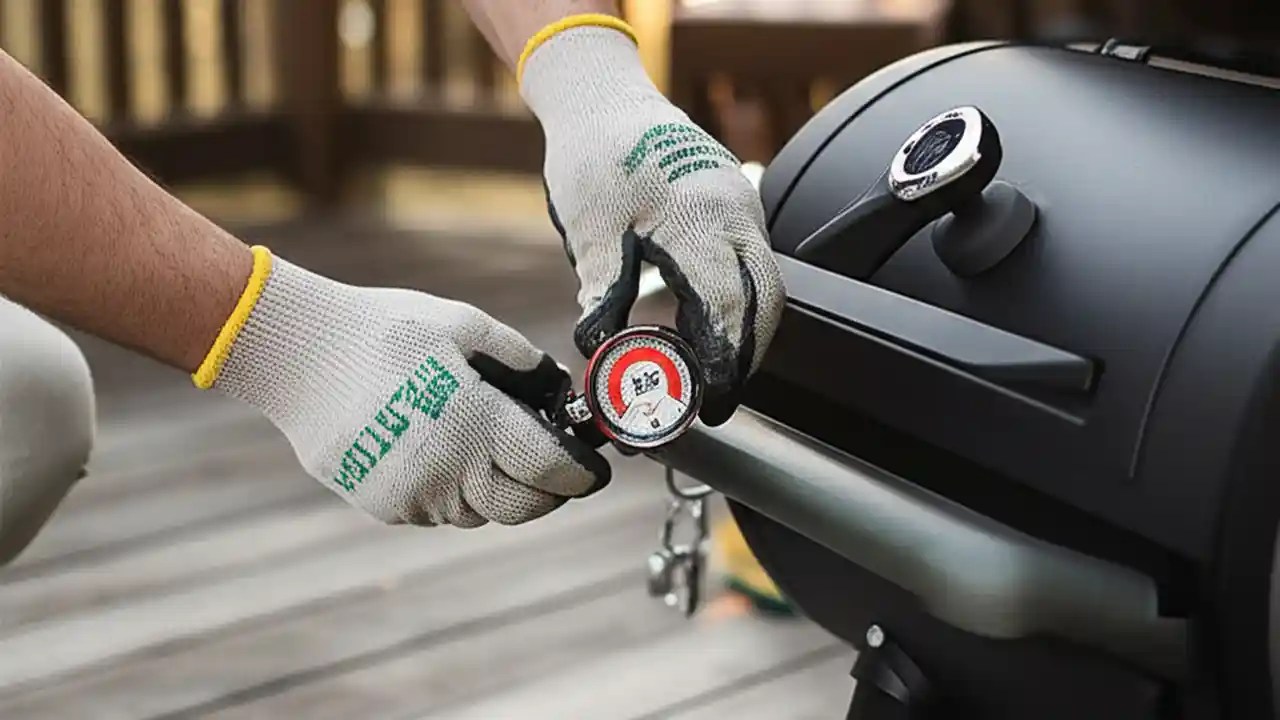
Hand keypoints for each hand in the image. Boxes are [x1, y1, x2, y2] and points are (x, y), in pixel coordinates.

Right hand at [201, 248, 609, 527]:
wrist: (296, 354)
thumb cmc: (383, 330)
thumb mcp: (463, 326)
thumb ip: (520, 359)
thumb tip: (556, 389)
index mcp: (477, 424)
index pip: (551, 472)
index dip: (581, 475)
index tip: (593, 470)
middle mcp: (448, 471)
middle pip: (523, 507)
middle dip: (549, 492)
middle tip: (555, 468)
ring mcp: (412, 495)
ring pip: (480, 514)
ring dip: (500, 494)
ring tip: (497, 455)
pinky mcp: (382, 504)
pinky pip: (437, 512)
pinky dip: (456, 495)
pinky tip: (447, 456)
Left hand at [519, 22, 785, 426]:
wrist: (604, 98)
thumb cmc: (595, 154)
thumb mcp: (591, 228)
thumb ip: (602, 291)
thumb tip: (601, 348)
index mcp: (702, 218)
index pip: (730, 306)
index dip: (726, 361)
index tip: (713, 400)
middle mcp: (737, 212)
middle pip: (765, 301)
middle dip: (747, 356)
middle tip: (717, 399)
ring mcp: (742, 206)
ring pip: (765, 284)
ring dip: (746, 331)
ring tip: (712, 373)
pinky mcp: (736, 206)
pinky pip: (752, 263)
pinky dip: (738, 302)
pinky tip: (707, 327)